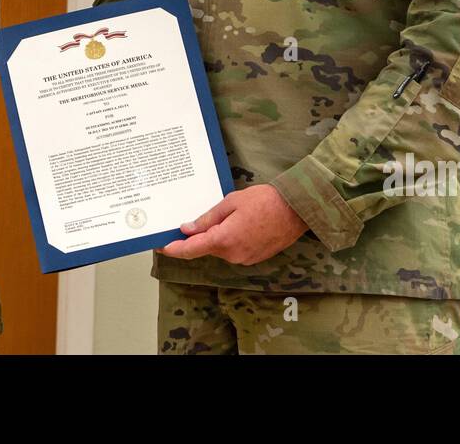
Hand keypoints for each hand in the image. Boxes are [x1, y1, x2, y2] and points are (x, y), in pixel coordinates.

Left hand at [157, 185, 307, 264]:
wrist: (296, 209)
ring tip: (230, 215)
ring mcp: (245, 258)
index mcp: (224, 240)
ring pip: (221, 249)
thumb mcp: (231, 203)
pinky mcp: (255, 258)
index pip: (192, 249)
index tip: (162, 246)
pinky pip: (234, 250)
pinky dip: (231, 240)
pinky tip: (240, 223)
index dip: (175, 249)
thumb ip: (207, 219)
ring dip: (218, 236)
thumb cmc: (265, 201)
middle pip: (207, 248)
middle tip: (196, 219)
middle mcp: (233, 255)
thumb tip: (188, 229)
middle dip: (200, 236)